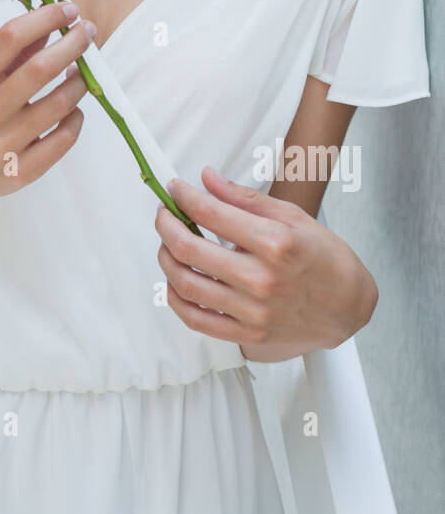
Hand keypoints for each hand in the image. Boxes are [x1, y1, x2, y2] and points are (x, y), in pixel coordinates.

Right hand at [0, 0, 94, 204]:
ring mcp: (3, 144)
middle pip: (40, 69)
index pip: (9, 38)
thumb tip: (53, 21)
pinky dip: (76, 118)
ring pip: (59, 104)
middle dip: (72, 44)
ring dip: (80, 82)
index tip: (67, 9)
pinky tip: (74, 109)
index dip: (44, 18)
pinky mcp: (21, 171)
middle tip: (87, 31)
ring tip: (84, 72)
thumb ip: (14, 51)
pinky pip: (64, 138)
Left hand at [154, 166, 378, 361]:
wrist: (349, 307)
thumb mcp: (292, 216)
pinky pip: (196, 319)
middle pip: (189, 248)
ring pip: (185, 284)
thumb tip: (207, 178)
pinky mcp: (248, 335)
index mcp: (274, 243)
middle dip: (166, 224)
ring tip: (167, 244)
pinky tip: (175, 280)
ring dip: (166, 258)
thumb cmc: (325, 257)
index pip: (210, 213)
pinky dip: (176, 298)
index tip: (175, 188)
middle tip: (164, 213)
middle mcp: (261, 279)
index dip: (184, 196)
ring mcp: (253, 311)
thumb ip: (245, 198)